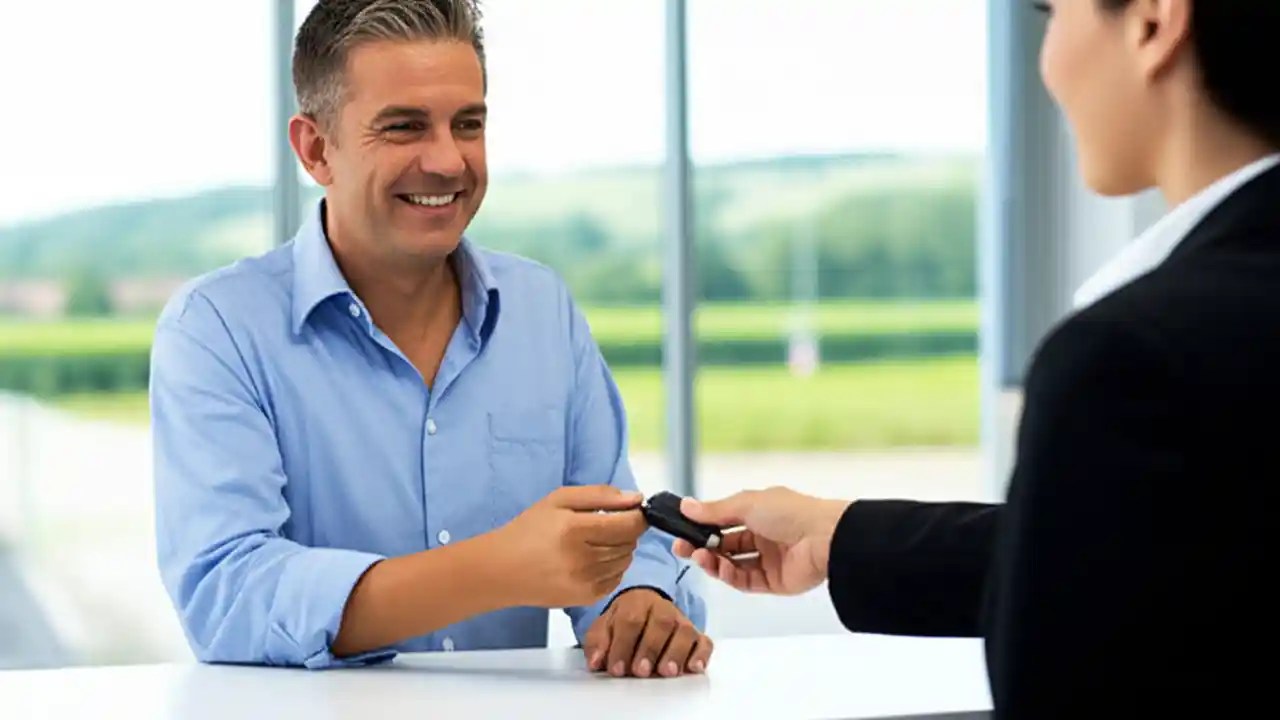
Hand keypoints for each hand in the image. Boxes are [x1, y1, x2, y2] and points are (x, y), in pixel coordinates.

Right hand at [495, 486, 647, 607]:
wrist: (502, 570)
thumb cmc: (530, 529)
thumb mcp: (559, 499)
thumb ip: (600, 495)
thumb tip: (637, 498)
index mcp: (575, 530)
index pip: (628, 525)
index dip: (638, 516)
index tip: (633, 510)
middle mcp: (583, 559)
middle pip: (630, 543)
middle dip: (626, 531)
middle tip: (606, 524)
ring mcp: (586, 583)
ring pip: (625, 561)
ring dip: (620, 549)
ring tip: (596, 542)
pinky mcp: (586, 599)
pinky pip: (616, 579)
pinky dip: (612, 567)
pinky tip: (592, 560)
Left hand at [583, 589, 711, 677]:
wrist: (645, 605)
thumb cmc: (624, 621)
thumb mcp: (605, 627)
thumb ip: (598, 643)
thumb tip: (595, 662)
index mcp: (635, 603)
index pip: (630, 621)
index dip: (623, 645)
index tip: (617, 668)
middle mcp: (662, 609)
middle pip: (660, 624)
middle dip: (650, 649)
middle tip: (641, 671)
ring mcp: (681, 621)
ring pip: (684, 631)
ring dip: (676, 652)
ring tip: (667, 671)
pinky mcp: (696, 635)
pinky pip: (704, 641)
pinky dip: (701, 654)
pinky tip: (693, 667)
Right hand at [672, 487, 850, 595]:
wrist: (825, 539)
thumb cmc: (790, 513)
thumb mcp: (746, 505)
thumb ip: (714, 511)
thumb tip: (686, 506)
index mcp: (760, 512)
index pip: (724, 521)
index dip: (703, 525)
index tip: (682, 528)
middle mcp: (763, 536)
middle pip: (725, 544)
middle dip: (703, 546)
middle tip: (682, 547)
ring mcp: (768, 560)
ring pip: (732, 564)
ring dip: (713, 561)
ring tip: (699, 556)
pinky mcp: (773, 582)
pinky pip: (745, 580)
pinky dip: (728, 575)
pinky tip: (718, 567)